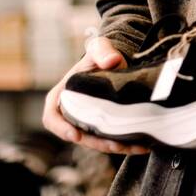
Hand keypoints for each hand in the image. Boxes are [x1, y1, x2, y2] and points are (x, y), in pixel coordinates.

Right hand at [42, 34, 149, 155]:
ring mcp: (88, 123)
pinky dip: (126, 145)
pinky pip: (111, 140)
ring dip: (114, 147)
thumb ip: (103, 52)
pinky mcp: (104, 128)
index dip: (61, 129)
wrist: (116, 61)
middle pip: (79, 136)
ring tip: (132, 147)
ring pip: (97, 142)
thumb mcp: (99, 48)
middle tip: (114, 146)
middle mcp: (72, 114)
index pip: (52, 117)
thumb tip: (112, 61)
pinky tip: (143, 145)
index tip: (75, 135)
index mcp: (61, 96)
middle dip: (96, 143)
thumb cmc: (101, 54)